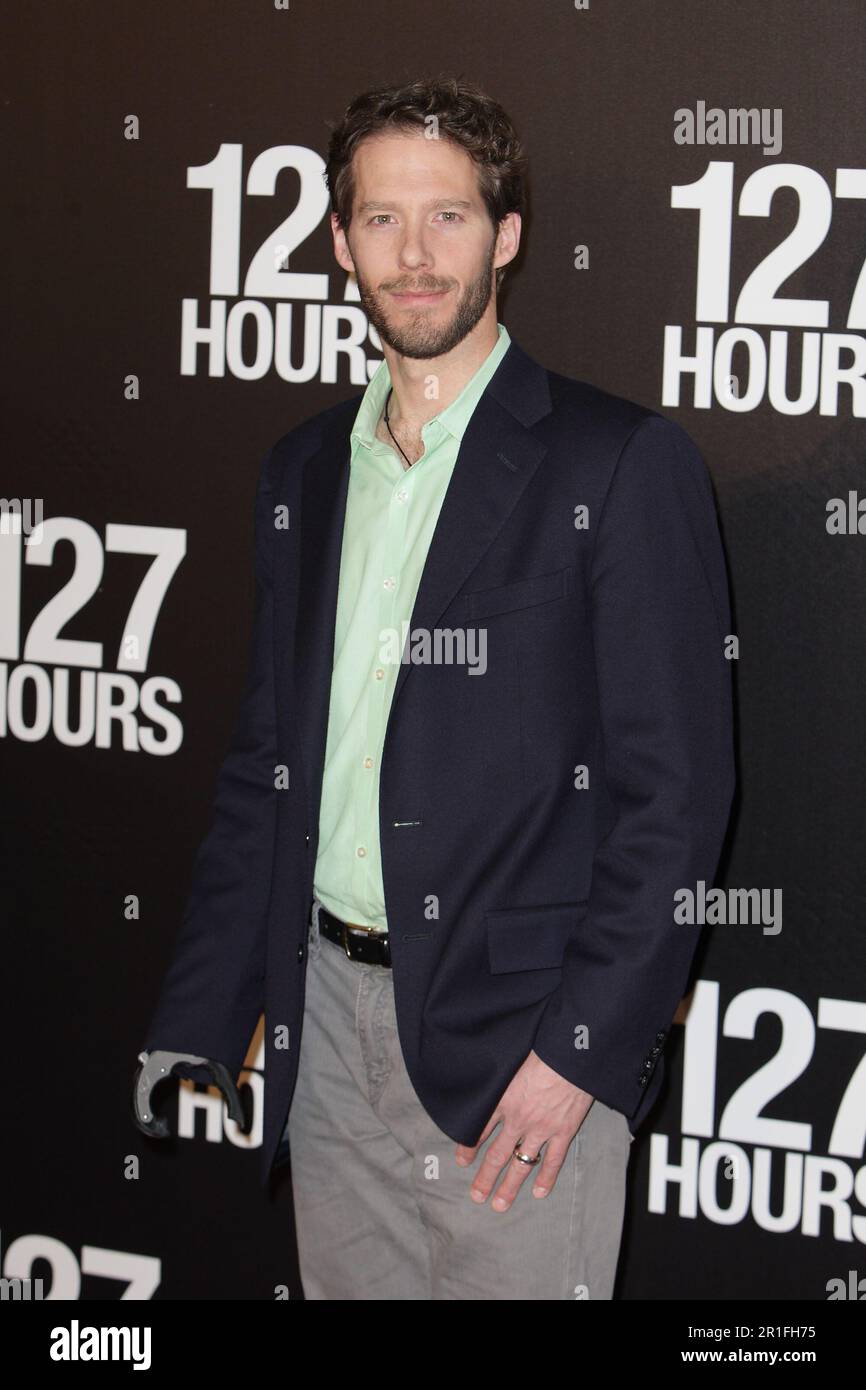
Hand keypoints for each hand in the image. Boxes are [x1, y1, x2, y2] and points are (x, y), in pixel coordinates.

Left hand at [455, 1049, 593, 1210]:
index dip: (468, 1146)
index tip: (462, 1161)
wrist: (571, 1055)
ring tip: (499, 1205)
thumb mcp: (511, 1062)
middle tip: (476, 1196)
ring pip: (521, 1164)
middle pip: (497, 1155)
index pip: (479, 1129)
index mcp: (503, 1100)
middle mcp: (519, 1119)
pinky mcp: (563, 1131)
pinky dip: (546, 1177)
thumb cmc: (541, 1050)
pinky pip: (553, 1160)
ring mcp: (541, 1129)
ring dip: (509, 1186)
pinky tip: (539, 1193)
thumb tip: (487, 1082)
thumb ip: (500, 1079)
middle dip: (485, 1178)